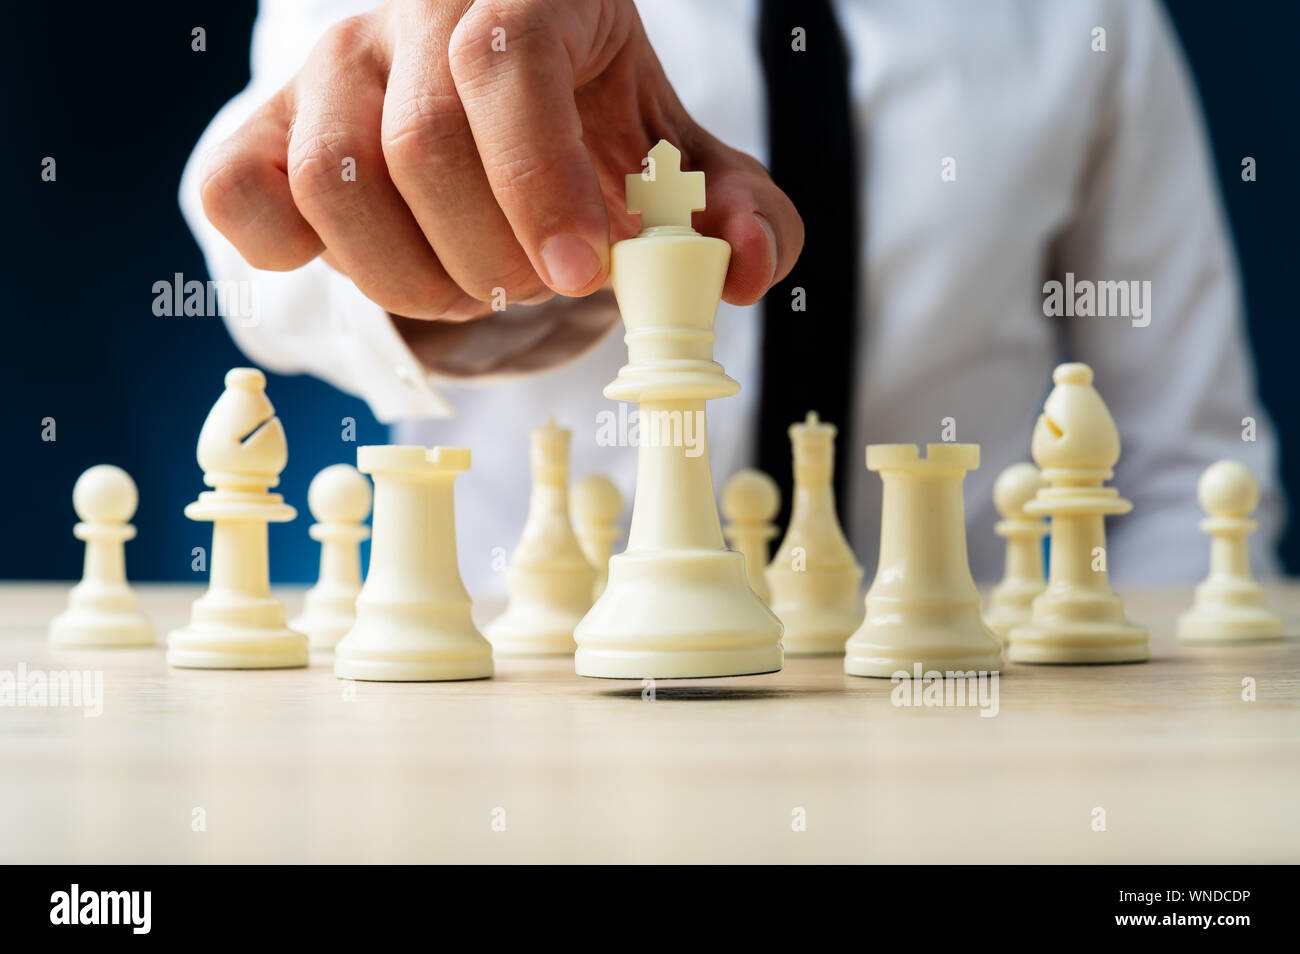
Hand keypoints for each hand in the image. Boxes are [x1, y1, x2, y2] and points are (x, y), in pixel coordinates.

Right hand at [199, 0, 802, 321]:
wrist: (498, 86)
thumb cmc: (590, 120)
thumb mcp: (679, 158)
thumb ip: (738, 212)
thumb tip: (743, 273)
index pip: (503, 60)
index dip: (539, 180)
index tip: (582, 273)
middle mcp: (408, 15)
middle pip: (418, 147)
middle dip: (488, 257)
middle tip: (531, 285)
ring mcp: (327, 66)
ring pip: (331, 185)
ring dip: (412, 278)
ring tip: (471, 283)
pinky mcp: (265, 121)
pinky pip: (240, 194)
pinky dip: (294, 255)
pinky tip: (377, 259)